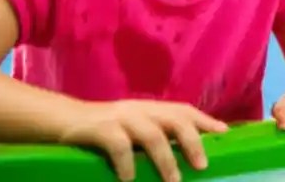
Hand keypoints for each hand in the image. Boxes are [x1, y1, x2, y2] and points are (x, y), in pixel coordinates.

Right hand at [58, 100, 227, 181]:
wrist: (60, 121)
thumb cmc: (101, 133)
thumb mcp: (132, 130)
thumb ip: (155, 137)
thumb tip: (185, 157)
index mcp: (149, 109)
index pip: (183, 110)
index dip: (204, 120)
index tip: (224, 133)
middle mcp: (138, 109)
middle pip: (174, 118)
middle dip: (192, 140)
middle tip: (202, 165)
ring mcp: (119, 117)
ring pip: (150, 133)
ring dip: (165, 159)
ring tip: (174, 181)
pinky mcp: (98, 129)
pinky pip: (118, 145)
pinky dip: (127, 163)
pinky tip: (129, 180)